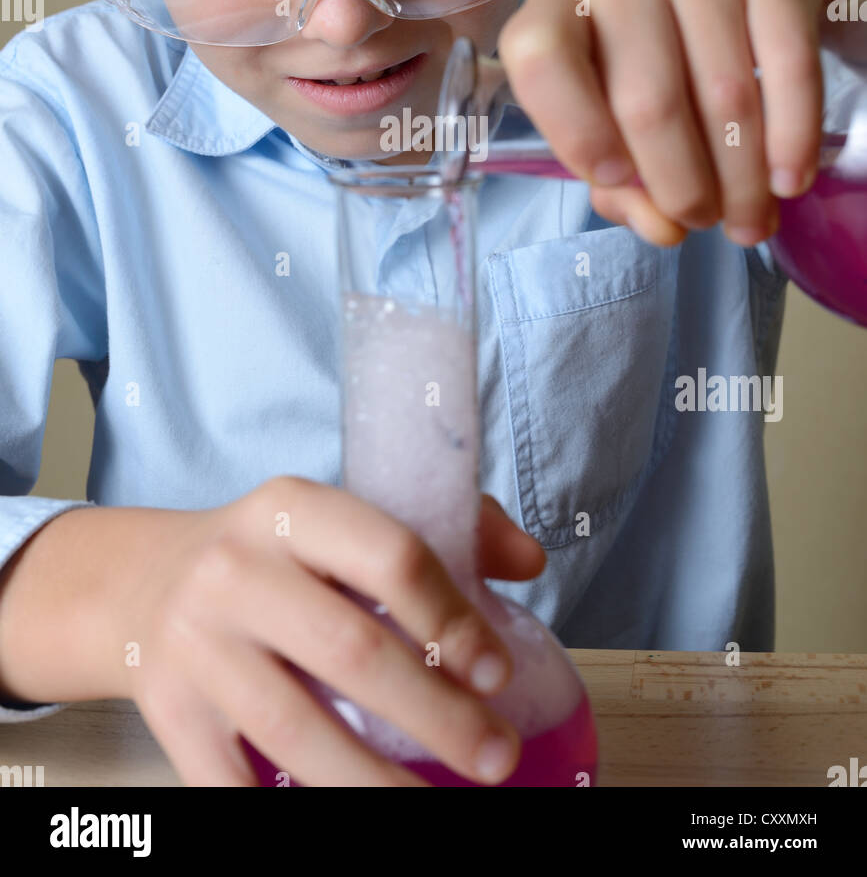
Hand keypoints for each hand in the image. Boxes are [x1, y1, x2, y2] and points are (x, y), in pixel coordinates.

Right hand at [116, 479, 544, 786]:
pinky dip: (293, 813)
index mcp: (291, 510)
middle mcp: (235, 570)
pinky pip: (233, 784)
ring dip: (379, 785)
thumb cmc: (268, 558)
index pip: (389, 554)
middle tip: (495, 757)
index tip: (496, 672)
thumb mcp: (336, 523)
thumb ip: (440, 531)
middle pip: (352, 652)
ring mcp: (196, 645)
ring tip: (440, 812)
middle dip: (437, 716)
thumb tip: (530, 560)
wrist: (140, 585)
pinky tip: (347, 819)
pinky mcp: (169, 713)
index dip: (453, 617)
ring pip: (298, 732)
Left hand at [496, 0, 843, 245]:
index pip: (538, 59)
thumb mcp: (615, 98)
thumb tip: (661, 227)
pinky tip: (789, 179)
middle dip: (680, 187)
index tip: (613, 179)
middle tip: (700, 219)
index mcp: (559, 4)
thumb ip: (620, 179)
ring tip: (748, 219)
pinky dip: (791, 139)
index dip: (573, 129)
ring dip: (740, 180)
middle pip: (647, 104)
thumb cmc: (663, 44)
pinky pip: (786, 70)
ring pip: (723, 97)